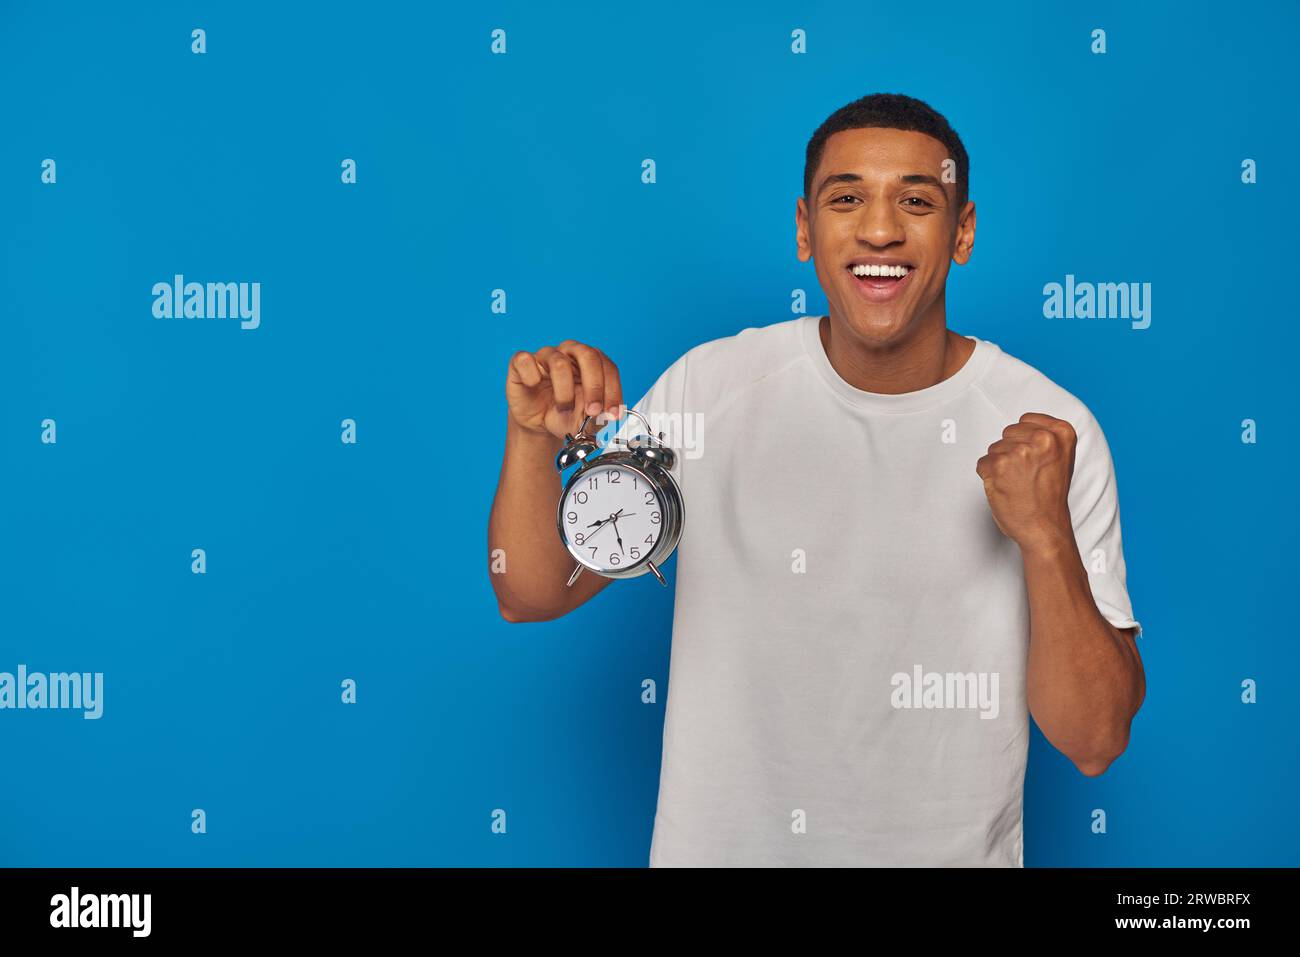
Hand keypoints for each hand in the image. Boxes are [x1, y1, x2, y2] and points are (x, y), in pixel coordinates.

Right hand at [506, 340, 624, 438]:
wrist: (536, 424)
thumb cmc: (562, 415)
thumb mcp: (584, 422)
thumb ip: (597, 418)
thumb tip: (605, 415)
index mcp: (591, 363)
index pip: (608, 367)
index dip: (613, 390)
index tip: (613, 414)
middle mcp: (570, 354)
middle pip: (588, 355)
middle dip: (595, 386)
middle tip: (593, 410)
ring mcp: (546, 356)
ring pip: (559, 363)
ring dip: (564, 392)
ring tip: (563, 407)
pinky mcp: (522, 362)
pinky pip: (526, 360)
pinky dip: (531, 376)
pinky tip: (534, 386)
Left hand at [975, 412, 1076, 551]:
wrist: (1045, 528)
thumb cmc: (1050, 496)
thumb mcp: (1061, 457)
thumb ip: (1045, 437)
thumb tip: (1022, 425)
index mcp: (1062, 433)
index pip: (1026, 420)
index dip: (1024, 441)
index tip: (1035, 460)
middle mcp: (1042, 438)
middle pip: (1008, 433)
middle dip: (1011, 452)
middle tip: (1026, 475)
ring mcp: (1019, 451)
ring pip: (994, 449)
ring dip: (1000, 466)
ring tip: (1018, 483)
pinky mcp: (999, 465)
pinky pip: (982, 463)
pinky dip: (988, 477)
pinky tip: (1006, 489)